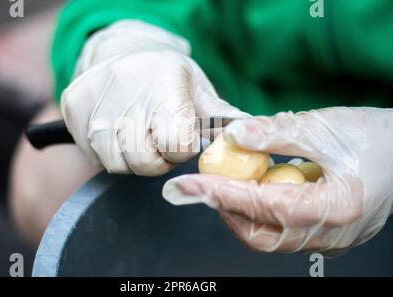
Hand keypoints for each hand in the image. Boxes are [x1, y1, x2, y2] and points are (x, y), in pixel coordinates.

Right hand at [62, 20, 244, 174]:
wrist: (123, 50)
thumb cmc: (167, 75)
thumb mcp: (198, 89)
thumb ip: (221, 116)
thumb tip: (249, 133)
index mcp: (165, 87)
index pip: (176, 144)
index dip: (181, 149)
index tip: (181, 138)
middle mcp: (127, 93)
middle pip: (144, 161)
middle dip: (158, 159)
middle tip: (159, 140)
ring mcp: (95, 103)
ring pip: (116, 163)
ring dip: (132, 158)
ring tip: (138, 135)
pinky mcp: (74, 109)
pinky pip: (93, 154)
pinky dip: (109, 152)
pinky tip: (118, 132)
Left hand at [163, 107, 392, 254]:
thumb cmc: (374, 138)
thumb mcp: (324, 127)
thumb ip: (276, 133)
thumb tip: (232, 135)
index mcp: (336, 207)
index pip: (264, 207)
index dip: (222, 195)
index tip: (188, 185)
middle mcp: (331, 233)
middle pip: (261, 235)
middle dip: (225, 210)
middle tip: (201, 185)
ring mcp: (329, 238)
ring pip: (267, 236)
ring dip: (238, 212)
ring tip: (223, 184)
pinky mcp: (324, 234)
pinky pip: (279, 231)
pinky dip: (256, 212)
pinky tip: (250, 189)